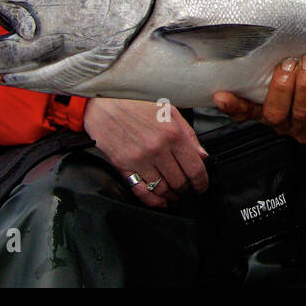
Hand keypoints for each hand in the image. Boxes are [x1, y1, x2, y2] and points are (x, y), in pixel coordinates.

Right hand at [82, 96, 209, 207]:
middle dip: (187, 188)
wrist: (104, 104)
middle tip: (188, 188)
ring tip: (175, 194)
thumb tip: (202, 155)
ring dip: (171, 195)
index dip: (202, 182)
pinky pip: (141, 191)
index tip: (202, 186)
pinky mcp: (124, 166)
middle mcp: (158, 149)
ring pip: (162, 189)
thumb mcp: (169, 110)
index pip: (195, 168)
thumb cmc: (137, 103)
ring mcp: (140, 159)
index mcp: (173, 133)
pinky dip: (153, 201)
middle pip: (180, 182)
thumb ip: (188, 134)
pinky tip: (160, 201)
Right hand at [213, 54, 305, 147]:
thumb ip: (277, 70)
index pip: (247, 111)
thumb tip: (262, 45)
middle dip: (282, 87)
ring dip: (305, 86)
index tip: (221, 95)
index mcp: (272, 112)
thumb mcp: (296, 78)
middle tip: (289, 64)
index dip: (234, 106)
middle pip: (276, 113)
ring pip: (302, 114)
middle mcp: (287, 125)